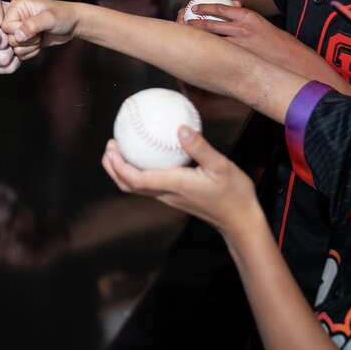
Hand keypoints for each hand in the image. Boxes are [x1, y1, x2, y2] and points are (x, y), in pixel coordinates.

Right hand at [1, 0, 78, 60]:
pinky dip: (31, 52)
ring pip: (14, 48)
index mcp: (17, 5)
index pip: (5, 26)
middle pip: (8, 38)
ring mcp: (18, 28)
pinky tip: (39, 43)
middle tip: (39, 33)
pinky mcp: (23, 39)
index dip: (19, 32)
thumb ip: (32, 25)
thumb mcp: (49, 18)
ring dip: (30, 47)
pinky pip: (19, 53)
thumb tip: (17, 36)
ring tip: (40, 36)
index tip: (35, 29)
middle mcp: (14, 16)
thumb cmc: (63, 16)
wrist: (73, 25)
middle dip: (27, 41)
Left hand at [101, 128, 261, 235]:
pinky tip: (148, 154)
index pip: (136, 179)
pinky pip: (149, 184)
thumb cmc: (233, 194)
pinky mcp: (175, 196)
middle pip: (129, 185)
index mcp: (173, 185)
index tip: (111, 147)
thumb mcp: (221, 166)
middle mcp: (166, 193)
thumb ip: (199, 147)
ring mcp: (170, 197)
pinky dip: (139, 171)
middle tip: (110, 146)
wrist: (240, 221)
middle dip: (113, 167)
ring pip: (137, 187)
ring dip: (123, 170)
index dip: (118, 165)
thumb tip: (180, 128)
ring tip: (121, 149)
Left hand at [184, 1, 300, 57]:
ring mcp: (239, 44)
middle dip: (194, 23)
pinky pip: (219, 53)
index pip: (221, 9)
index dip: (205, 8)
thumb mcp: (264, 25)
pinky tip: (198, 53)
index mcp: (248, 16)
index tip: (194, 8)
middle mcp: (241, 28)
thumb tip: (233, 7)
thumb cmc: (281, 44)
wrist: (294, 61)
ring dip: (197, 37)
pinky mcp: (239, 58)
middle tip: (183, 22)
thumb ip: (246, 18)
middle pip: (211, 24)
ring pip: (211, 39)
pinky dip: (207, 52)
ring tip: (185, 36)